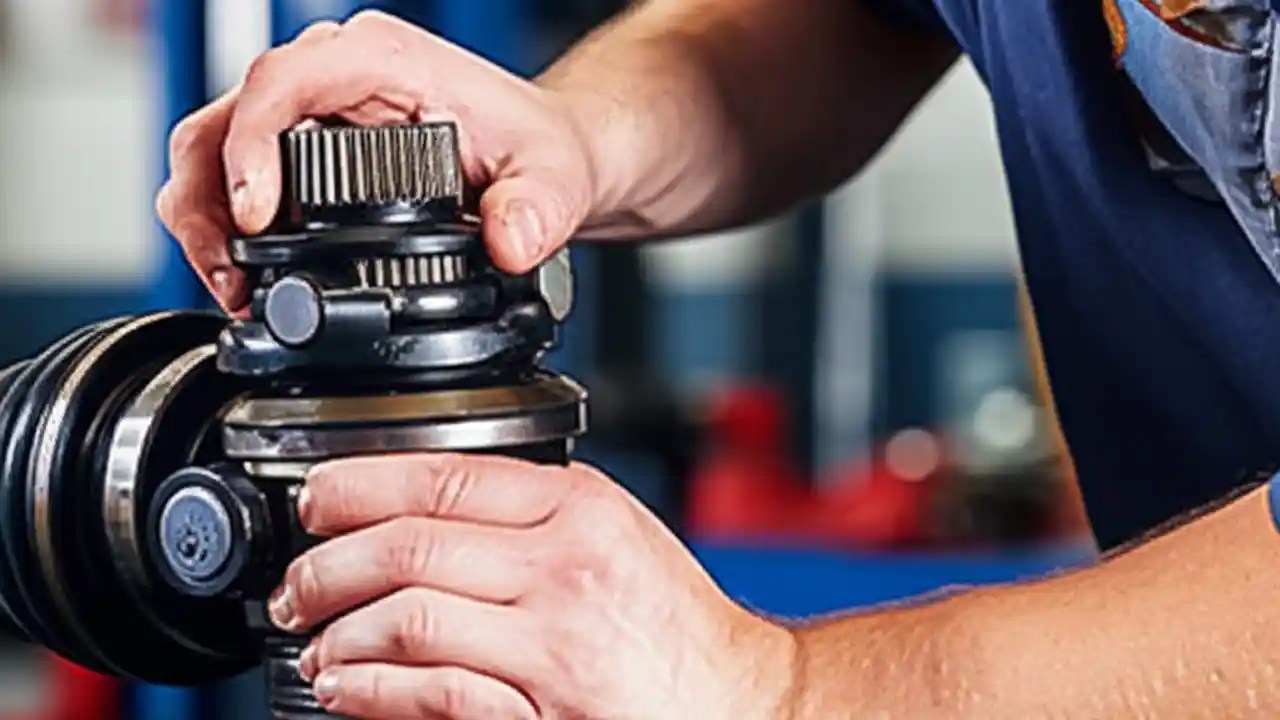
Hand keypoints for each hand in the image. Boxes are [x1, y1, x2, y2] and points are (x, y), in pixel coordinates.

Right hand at [155, 10, 598, 312]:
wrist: (543, 156)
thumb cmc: (537, 146)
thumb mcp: (554, 176)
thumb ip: (538, 208)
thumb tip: (509, 241)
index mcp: (382, 60)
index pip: (281, 83)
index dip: (251, 149)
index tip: (256, 217)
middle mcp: (332, 76)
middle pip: (224, 121)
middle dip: (207, 202)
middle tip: (230, 277)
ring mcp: (309, 112)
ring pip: (212, 151)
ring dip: (205, 222)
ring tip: (233, 290)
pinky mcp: (300, 152)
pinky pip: (233, 180)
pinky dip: (224, 230)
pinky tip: (245, 280)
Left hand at [268, 453, 796, 719]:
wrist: (738, 702)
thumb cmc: (675, 623)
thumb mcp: (618, 531)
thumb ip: (536, 506)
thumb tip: (427, 497)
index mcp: (581, 508)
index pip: (442, 476)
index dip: (358, 484)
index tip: (317, 498)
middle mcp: (566, 567)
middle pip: (409, 545)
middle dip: (327, 564)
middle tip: (298, 582)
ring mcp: (554, 644)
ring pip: (408, 618)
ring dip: (340, 630)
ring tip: (317, 639)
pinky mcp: (543, 711)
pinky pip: (434, 693)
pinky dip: (373, 689)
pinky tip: (348, 685)